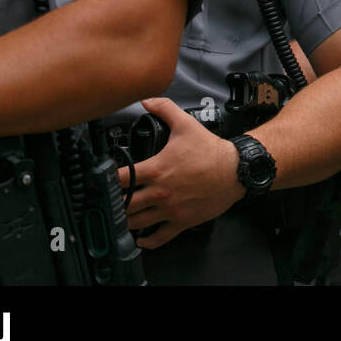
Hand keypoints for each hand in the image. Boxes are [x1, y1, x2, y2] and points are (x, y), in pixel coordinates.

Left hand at [116, 98, 244, 248]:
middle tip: (110, 200)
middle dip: (115, 202)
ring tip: (122, 215)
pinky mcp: (181, 221)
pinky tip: (141, 237)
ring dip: (127, 219)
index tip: (105, 178)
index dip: (108, 179)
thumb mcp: (186, 124)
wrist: (235, 170)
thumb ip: (164, 109)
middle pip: (124, 204)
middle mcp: (160, 192)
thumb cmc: (211, 150)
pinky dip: (146, 240)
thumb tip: (147, 100)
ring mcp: (170, 209)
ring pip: (137, 222)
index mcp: (156, 170)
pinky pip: (158, 237)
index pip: (121, 178)